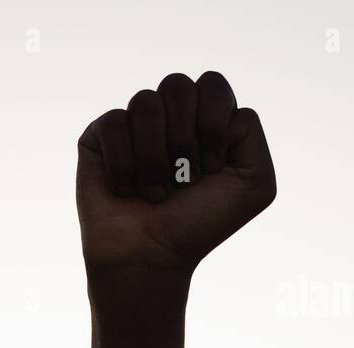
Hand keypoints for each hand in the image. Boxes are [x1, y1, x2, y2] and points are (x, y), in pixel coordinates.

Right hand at [76, 72, 275, 275]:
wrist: (150, 257)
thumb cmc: (198, 224)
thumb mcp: (255, 183)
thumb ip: (250, 131)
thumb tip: (208, 107)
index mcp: (205, 120)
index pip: (212, 86)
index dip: (212, 125)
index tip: (211, 170)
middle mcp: (169, 117)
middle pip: (178, 86)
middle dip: (183, 139)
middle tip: (182, 180)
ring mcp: (133, 124)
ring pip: (145, 103)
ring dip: (154, 158)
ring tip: (153, 192)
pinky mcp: (99, 136)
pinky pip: (114, 123)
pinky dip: (124, 164)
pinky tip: (124, 190)